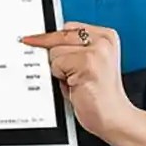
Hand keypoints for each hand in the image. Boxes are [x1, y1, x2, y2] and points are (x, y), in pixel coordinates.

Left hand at [21, 22, 134, 137]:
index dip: (50, 37)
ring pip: (54, 51)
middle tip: (66, 73)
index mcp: (106, 36)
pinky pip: (56, 65)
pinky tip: (75, 86)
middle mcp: (103, 40)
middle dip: (56, 56)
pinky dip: (60, 78)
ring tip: (76, 82)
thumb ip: (73, 50)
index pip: (67, 27)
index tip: (32, 39)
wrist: (113, 118)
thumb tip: (42, 42)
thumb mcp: (89, 64)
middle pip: (58, 36)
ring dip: (59, 69)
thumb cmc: (99, 96)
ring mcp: (96, 51)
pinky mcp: (87, 63)